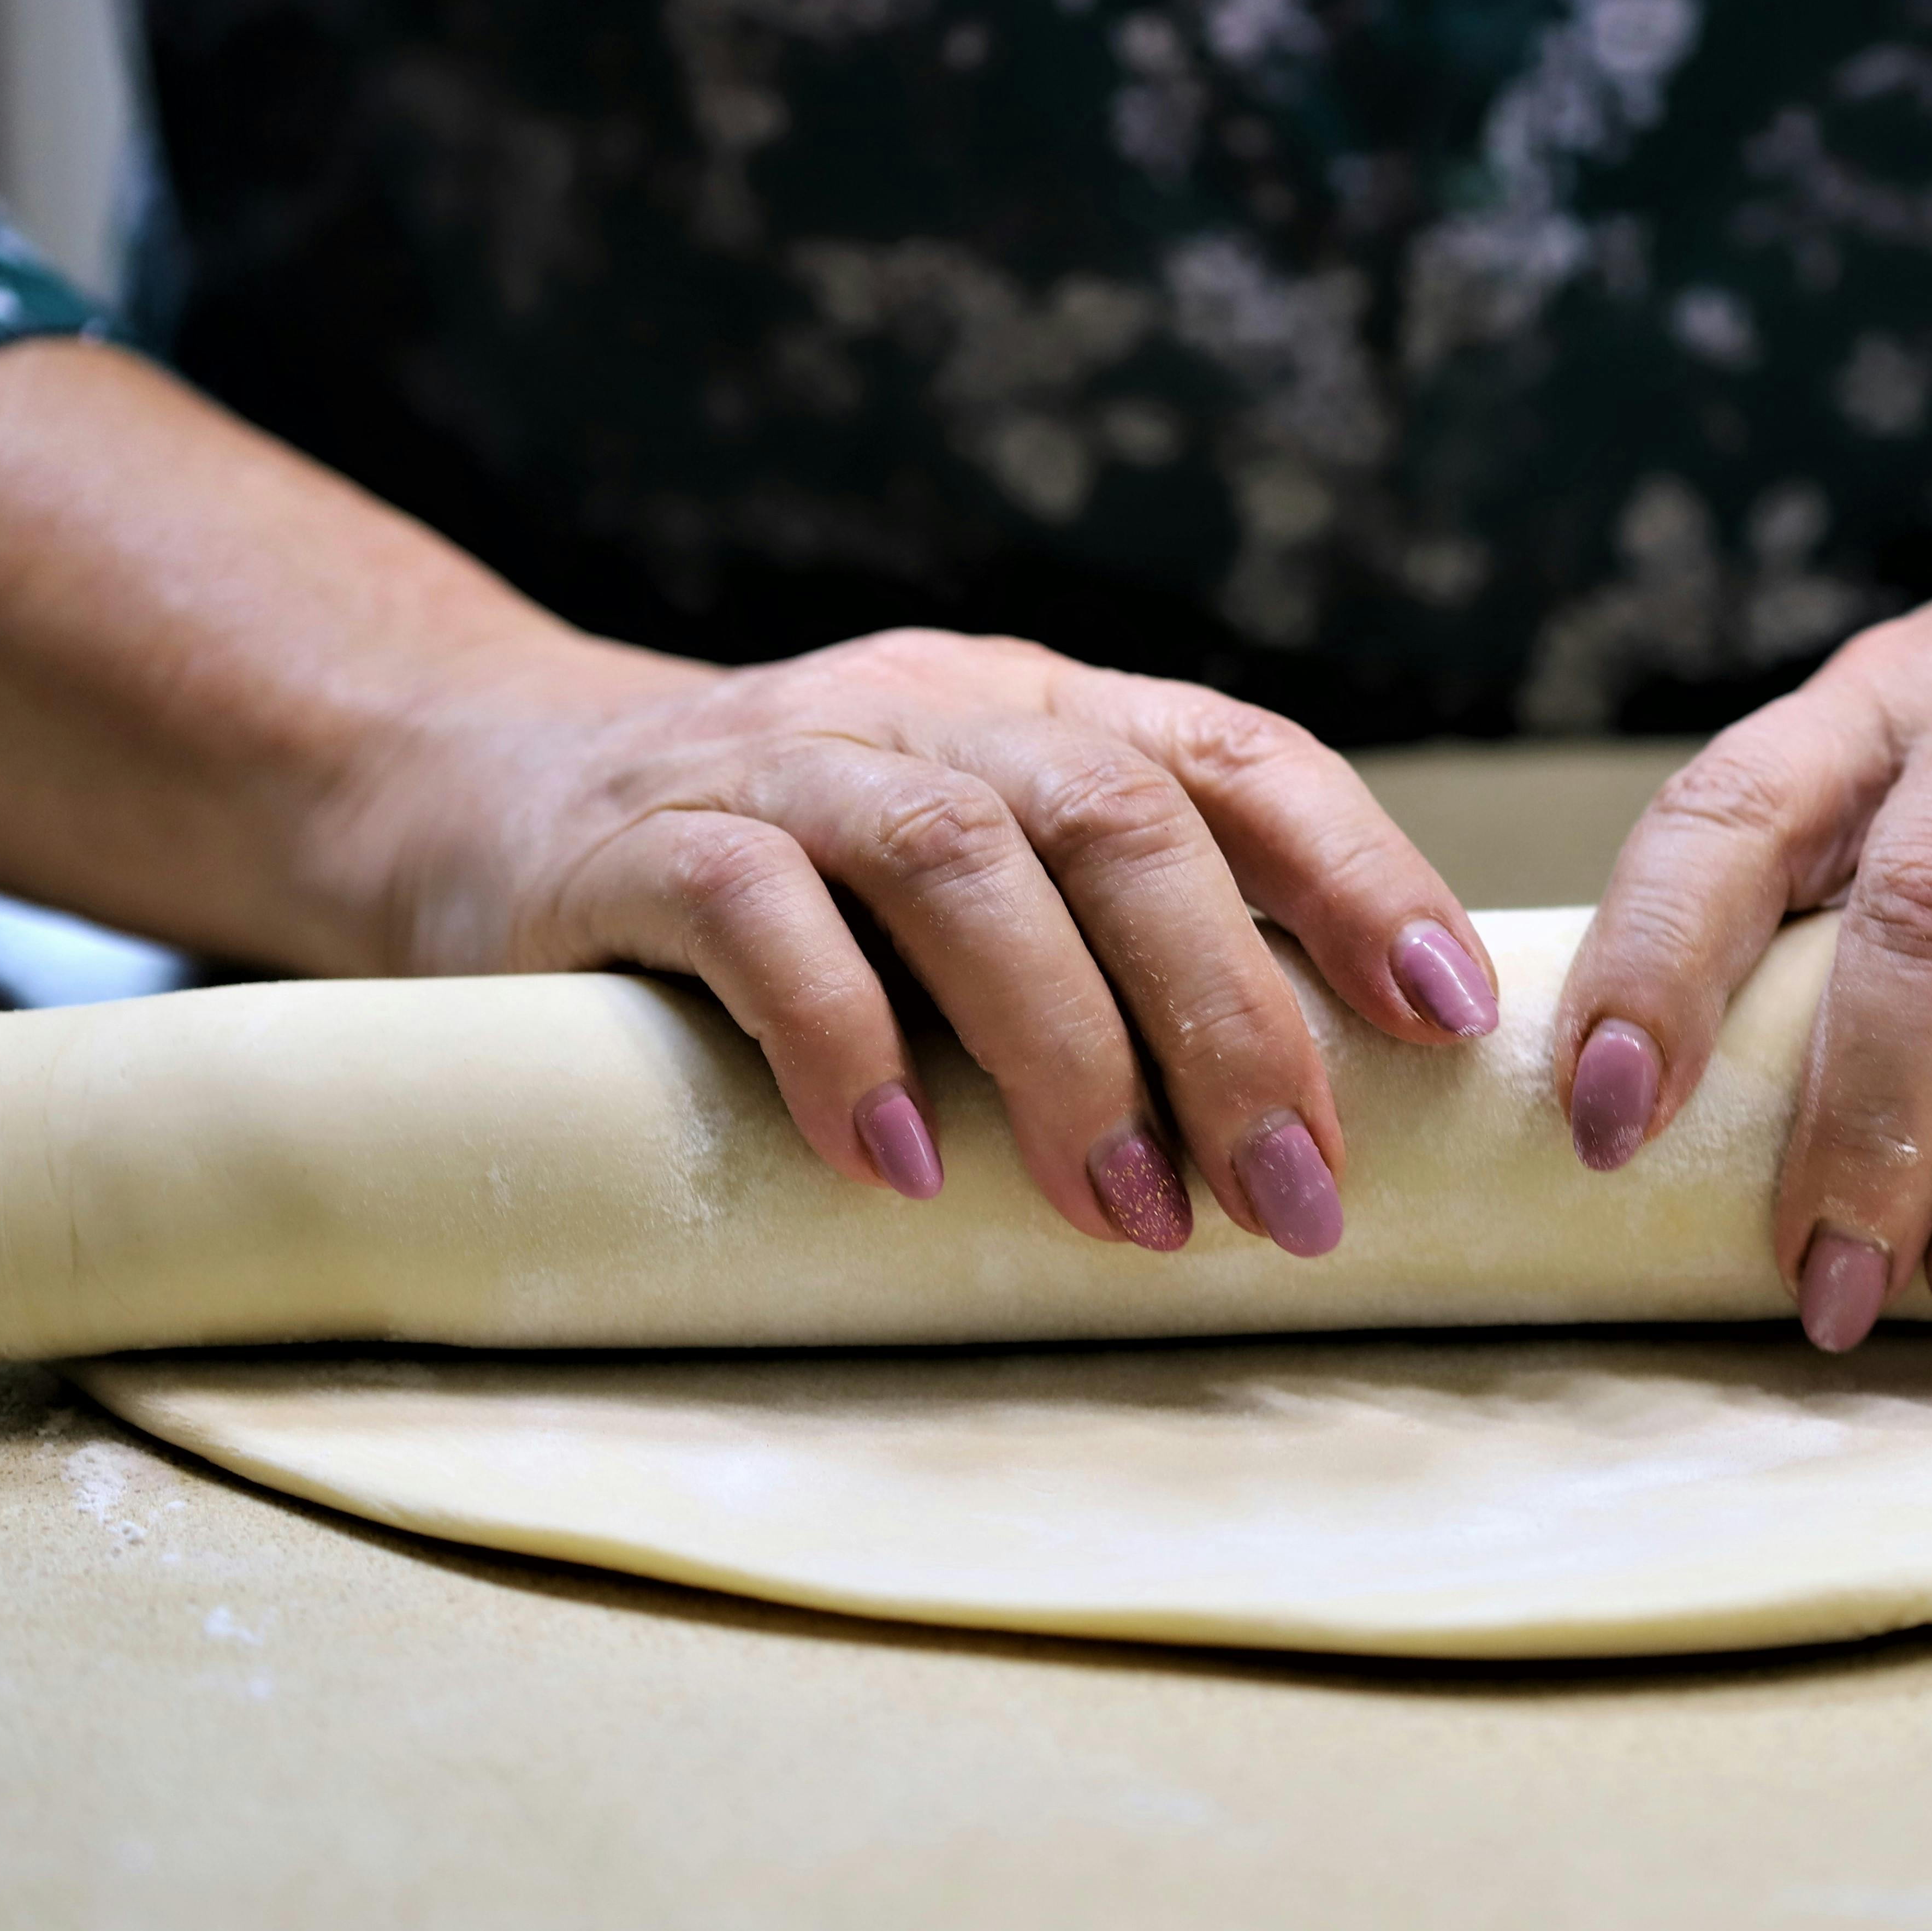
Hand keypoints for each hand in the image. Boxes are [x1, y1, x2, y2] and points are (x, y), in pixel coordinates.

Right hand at [353, 628, 1499, 1254]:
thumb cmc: (793, 891)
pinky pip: (758, 919)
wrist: (483, 800)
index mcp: (1043, 716)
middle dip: (1228, 1016)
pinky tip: (898, 1170)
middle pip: (1120, 823)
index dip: (1363, 877)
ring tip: (1124, 1216)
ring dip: (1062, 1049)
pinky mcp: (643, 843)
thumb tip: (1316, 1111)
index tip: (1448, 1021)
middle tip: (1295, 1197)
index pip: (1240, 760)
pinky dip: (845, 1043)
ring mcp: (785, 764)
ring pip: (958, 863)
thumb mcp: (975, 882)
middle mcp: (936, 714)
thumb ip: (1110, 948)